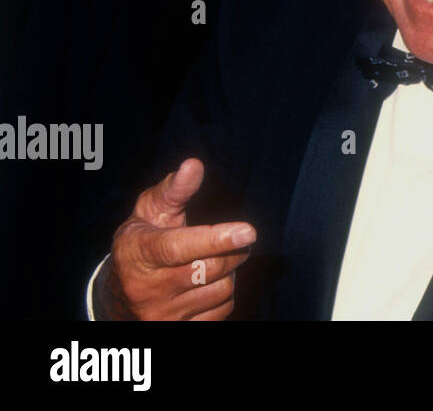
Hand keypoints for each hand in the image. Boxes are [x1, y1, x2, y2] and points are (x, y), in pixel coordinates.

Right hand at [94, 158, 256, 319]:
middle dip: (233, 249)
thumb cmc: (143, 240)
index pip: (180, 248)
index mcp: (140, 254)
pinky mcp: (179, 331)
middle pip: (211, 269)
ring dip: (229, 272)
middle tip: (237, 237)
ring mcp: (163, 316)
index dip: (216, 239)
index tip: (249, 231)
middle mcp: (149, 290)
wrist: (119, 293)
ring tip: (213, 262)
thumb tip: (194, 165)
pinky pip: (222, 312)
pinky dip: (224, 295)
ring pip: (222, 290)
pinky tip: (208, 284)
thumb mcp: (150, 212)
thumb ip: (174, 190)